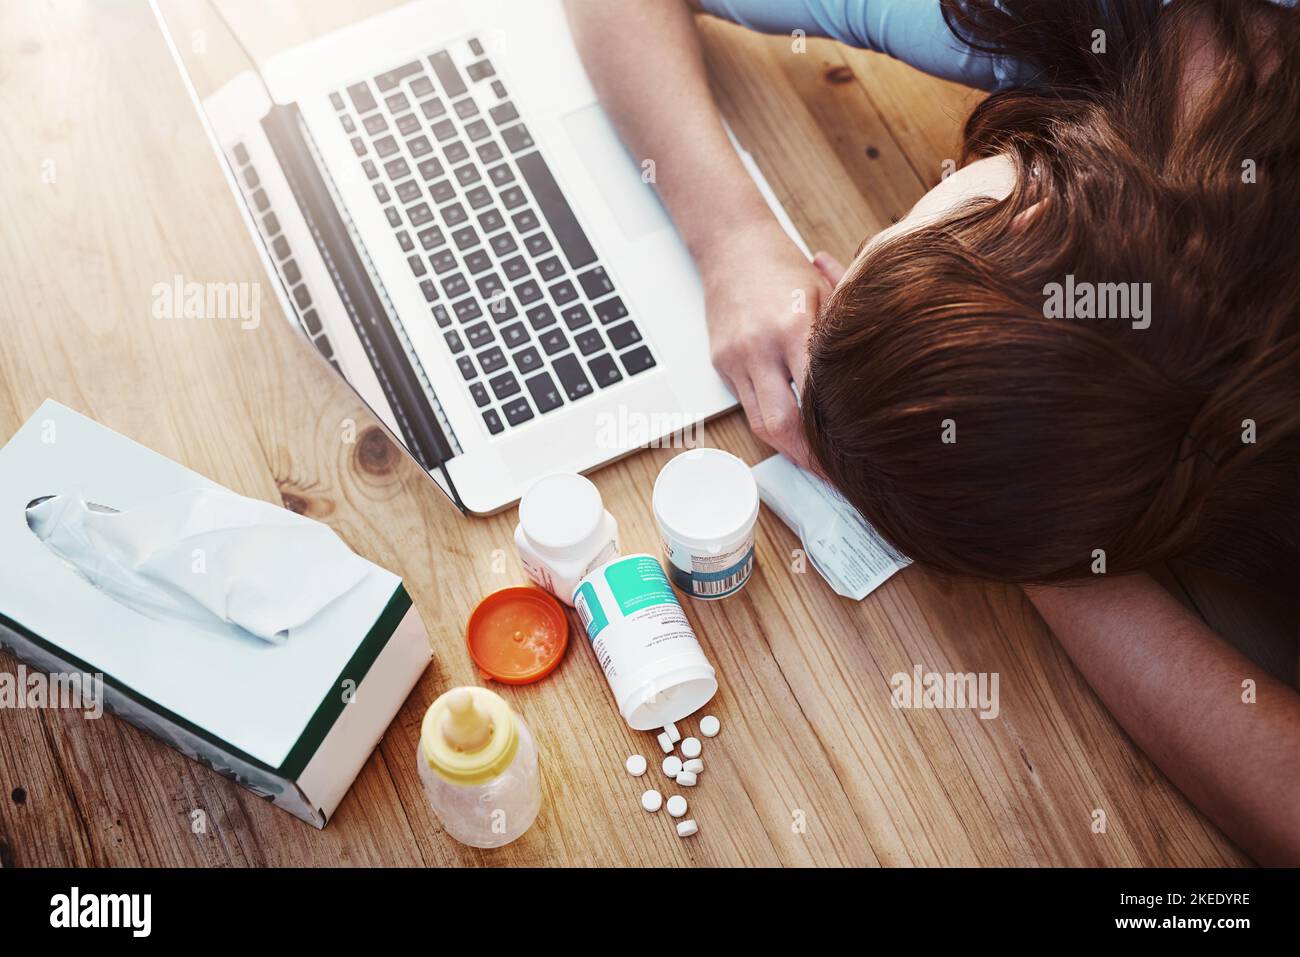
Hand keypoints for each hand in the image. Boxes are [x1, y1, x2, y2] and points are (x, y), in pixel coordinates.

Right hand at [698, 226, 844, 466]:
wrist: (731, 246)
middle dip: (806, 458)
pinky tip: (791, 428)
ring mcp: (733, 360)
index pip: (813, 400)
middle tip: (831, 474)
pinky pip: (746, 405)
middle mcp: (757, 349)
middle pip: (778, 425)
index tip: (850, 457)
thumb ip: (842, 342)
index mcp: (790, 329)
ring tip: (814, 460)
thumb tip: (867, 392)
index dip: (830, 437)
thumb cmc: (783, 267)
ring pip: (758, 424)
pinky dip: (769, 420)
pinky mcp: (720, 365)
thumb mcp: (826, 295)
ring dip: (787, 447)